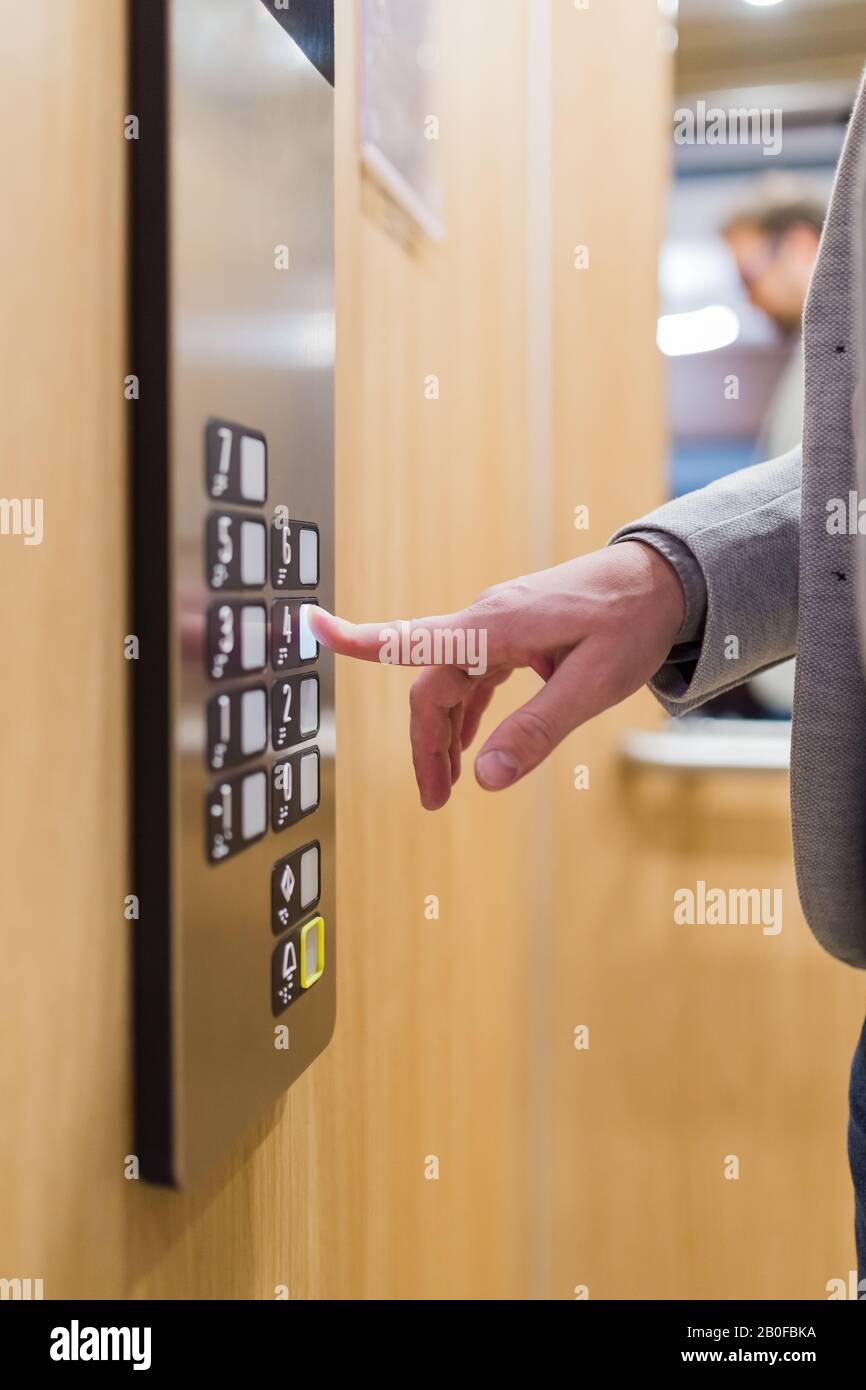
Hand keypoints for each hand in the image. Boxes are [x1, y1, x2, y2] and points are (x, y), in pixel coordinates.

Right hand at [306, 540, 684, 809]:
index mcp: (495, 626)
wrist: (662, 578)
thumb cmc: (631, 621)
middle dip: (423, 742)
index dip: (356, 639)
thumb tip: (486, 779)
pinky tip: (470, 745)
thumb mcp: (592, 685)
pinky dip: (466, 712)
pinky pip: (473, 675)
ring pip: (449, 683)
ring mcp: (498, 626)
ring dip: (443, 734)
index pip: (410, 639)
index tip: (310, 626)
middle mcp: (486, 621)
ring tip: (446, 786)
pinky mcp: (514, 633)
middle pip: (430, 685)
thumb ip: (537, 731)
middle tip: (434, 800)